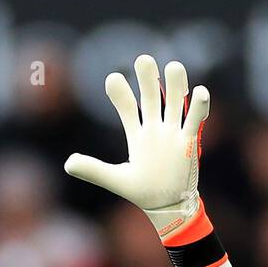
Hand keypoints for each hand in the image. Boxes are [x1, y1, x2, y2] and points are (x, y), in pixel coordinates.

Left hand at [64, 54, 208, 239]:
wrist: (168, 206)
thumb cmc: (142, 191)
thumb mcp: (115, 180)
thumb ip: (93, 170)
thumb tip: (67, 163)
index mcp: (137, 134)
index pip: (128, 107)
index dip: (120, 93)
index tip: (112, 79)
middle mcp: (155, 128)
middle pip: (152, 96)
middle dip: (148, 78)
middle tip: (143, 60)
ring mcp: (173, 133)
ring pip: (176, 102)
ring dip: (176, 84)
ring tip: (174, 66)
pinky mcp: (189, 142)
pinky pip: (195, 121)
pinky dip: (199, 106)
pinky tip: (200, 91)